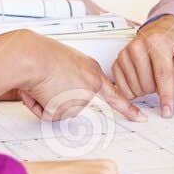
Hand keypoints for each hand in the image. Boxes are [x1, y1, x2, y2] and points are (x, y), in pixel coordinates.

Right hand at [14, 31, 142, 123]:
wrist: (32, 57)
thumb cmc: (41, 54)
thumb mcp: (65, 61)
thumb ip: (72, 76)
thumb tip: (62, 92)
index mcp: (91, 70)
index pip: (114, 94)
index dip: (128, 108)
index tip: (140, 118)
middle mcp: (90, 85)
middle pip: (75, 103)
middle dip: (58, 97)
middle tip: (48, 82)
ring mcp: (81, 98)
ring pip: (60, 110)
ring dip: (46, 100)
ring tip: (42, 83)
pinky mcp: (68, 108)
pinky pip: (49, 115)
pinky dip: (40, 106)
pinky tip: (38, 91)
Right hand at [110, 15, 173, 117]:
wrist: (159, 33)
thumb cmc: (172, 44)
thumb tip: (170, 89)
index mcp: (158, 42)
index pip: (163, 74)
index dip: (166, 96)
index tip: (167, 111)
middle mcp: (138, 46)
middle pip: (148, 85)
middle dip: (158, 88)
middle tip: (161, 76)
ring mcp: (125, 54)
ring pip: (136, 89)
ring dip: (147, 89)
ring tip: (151, 75)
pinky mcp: (117, 62)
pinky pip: (124, 89)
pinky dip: (134, 90)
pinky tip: (141, 80)